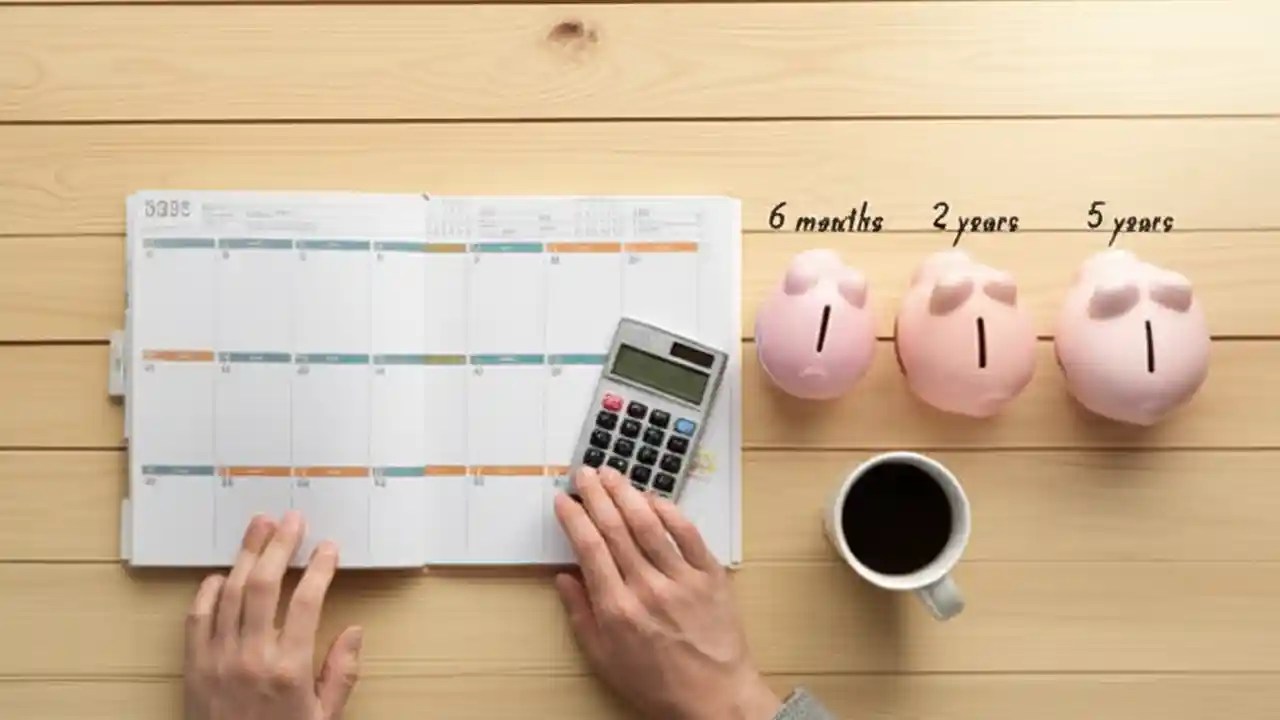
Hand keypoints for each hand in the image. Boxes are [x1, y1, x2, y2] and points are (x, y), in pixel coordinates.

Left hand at [183, 511, 363, 719]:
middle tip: (292, 519)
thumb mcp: (325, 718)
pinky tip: (223, 574)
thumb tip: (354, 631)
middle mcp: (251, 656)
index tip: (329, 548)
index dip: (320, 568)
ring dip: (246, 555)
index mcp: (290, 668)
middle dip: (280, 545)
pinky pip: (197, 617)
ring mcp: (217, 659)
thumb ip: (341, 674)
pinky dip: (209, 591)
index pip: (308, 601)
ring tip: (258, 527)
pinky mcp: (193, 666)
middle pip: (265, 585)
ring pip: (231, 592)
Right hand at [553, 467, 781, 719]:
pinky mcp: (711, 577)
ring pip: (650, 525)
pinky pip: (689, 535)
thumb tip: (564, 578)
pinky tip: (654, 499)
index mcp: (617, 609)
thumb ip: (581, 616)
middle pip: (616, 529)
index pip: (589, 548)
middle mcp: (647, 588)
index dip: (574, 518)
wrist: (717, 701)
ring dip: (627, 494)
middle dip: (597, 495)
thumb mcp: (605, 661)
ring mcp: (682, 580)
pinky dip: (670, 512)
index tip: (564, 500)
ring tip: (613, 474)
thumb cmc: (659, 686)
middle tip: (584, 473)